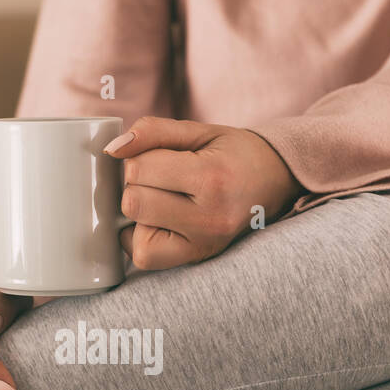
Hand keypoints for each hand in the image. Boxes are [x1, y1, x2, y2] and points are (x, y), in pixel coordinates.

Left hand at [105, 116, 302, 269]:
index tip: (159, 156)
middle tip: (160, 179)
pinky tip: (160, 221)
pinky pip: (145, 257)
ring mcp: (203, 244)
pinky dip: (141, 237)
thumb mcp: (199, 131)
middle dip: (137, 185)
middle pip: (133, 202)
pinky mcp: (197, 258)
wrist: (277, 182)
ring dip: (139, 214)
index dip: (139, 157)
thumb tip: (112, 150)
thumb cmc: (235, 154)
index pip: (139, 169)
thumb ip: (153, 132)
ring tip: (163, 199)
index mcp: (211, 178)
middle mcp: (209, 218)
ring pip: (135, 234)